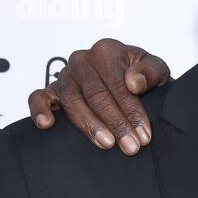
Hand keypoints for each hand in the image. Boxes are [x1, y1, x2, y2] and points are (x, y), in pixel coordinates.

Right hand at [28, 39, 170, 154]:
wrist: (133, 84)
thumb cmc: (144, 77)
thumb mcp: (158, 71)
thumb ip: (151, 73)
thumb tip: (133, 82)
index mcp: (107, 51)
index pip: (118, 85)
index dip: (132, 111)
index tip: (143, 134)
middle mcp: (83, 60)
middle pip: (97, 95)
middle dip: (115, 124)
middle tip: (129, 146)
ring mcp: (65, 75)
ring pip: (72, 101)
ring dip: (89, 125)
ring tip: (106, 144)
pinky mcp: (51, 90)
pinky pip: (39, 97)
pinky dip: (40, 109)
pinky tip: (47, 124)